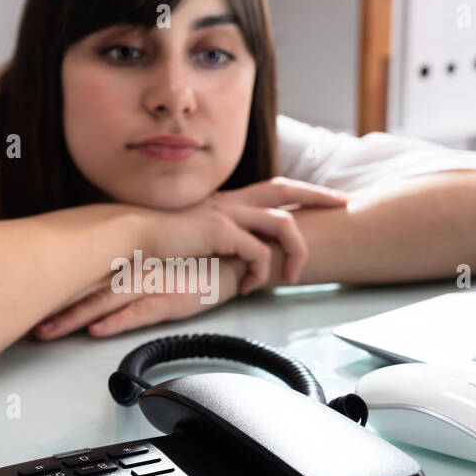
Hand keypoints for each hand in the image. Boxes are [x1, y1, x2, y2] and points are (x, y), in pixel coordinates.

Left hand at [30, 257, 244, 339]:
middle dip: (54, 306)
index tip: (25, 297)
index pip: (82, 273)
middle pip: (84, 288)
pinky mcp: (170, 300)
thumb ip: (131, 266)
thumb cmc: (197, 256)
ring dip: (74, 318)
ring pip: (103, 303)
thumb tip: (101, 280)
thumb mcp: (158, 260)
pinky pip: (139, 314)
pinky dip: (116, 322)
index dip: (54, 284)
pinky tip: (96, 330)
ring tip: (47, 331)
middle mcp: (131, 269)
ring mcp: (149, 284)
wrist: (238, 252)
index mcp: (126, 259)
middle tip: (24, 321)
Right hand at [142, 177, 348, 293]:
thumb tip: (236, 257)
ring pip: (281, 224)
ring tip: (292, 277)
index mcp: (226, 200)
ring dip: (295, 252)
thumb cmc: (158, 242)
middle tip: (343, 204)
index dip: (302, 190)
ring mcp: (227, 213)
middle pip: (285, 189)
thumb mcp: (196, 237)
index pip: (273, 188)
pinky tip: (249, 287)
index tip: (327, 197)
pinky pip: (257, 252)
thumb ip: (219, 240)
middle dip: (318, 195)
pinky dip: (261, 272)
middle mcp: (230, 201)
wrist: (132, 237)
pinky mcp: (221, 231)